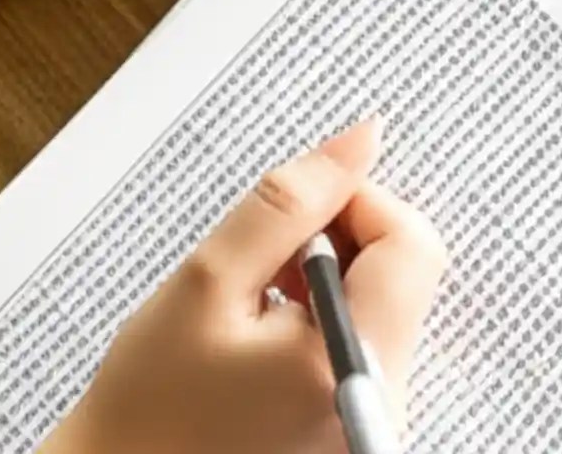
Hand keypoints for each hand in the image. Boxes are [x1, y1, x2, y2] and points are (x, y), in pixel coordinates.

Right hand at [37, 118, 448, 453]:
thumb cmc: (150, 407)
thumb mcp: (208, 283)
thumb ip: (287, 203)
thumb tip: (359, 142)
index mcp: (351, 366)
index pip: (411, 244)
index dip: (357, 202)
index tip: (299, 210)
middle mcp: (385, 399)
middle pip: (406, 271)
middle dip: (340, 239)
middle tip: (268, 258)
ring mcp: (377, 413)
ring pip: (388, 299)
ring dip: (330, 274)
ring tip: (262, 297)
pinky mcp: (362, 418)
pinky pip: (371, 336)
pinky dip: (329, 312)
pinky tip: (273, 326)